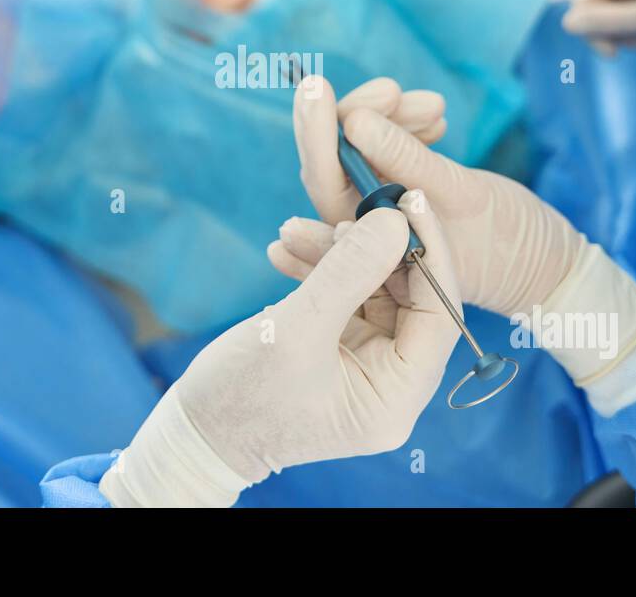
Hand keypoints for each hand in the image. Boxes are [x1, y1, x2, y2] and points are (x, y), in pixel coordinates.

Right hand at [100, 201, 461, 506]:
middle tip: (348, 208)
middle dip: (375, 248)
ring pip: (373, 288)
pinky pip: (346, 295)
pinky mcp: (338, 346)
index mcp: (397, 395)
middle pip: (408, 296)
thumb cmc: (242, 399)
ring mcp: (366, 362)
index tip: (410, 201)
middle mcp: (392, 381)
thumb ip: (348, 272)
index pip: (438, 314)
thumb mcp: (295, 330)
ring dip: (338, 253)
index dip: (430, 254)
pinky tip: (285, 248)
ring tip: (293, 230)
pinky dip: (321, 268)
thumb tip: (394, 221)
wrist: (196, 433)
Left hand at [278, 75, 582, 316]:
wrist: (549, 269)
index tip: (314, 87)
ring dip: (393, 118)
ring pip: (366, 152)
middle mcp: (364, 230)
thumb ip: (407, 161)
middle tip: (392, 89)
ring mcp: (384, 214)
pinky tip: (437, 119)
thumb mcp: (462, 196)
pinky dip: (408, 131)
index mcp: (365, 245)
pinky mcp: (406, 198)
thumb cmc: (510, 245)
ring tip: (436, 106)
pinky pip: (391, 156)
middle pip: (339, 159)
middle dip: (362, 114)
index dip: (314, 130)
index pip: (324, 179)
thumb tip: (355, 121)